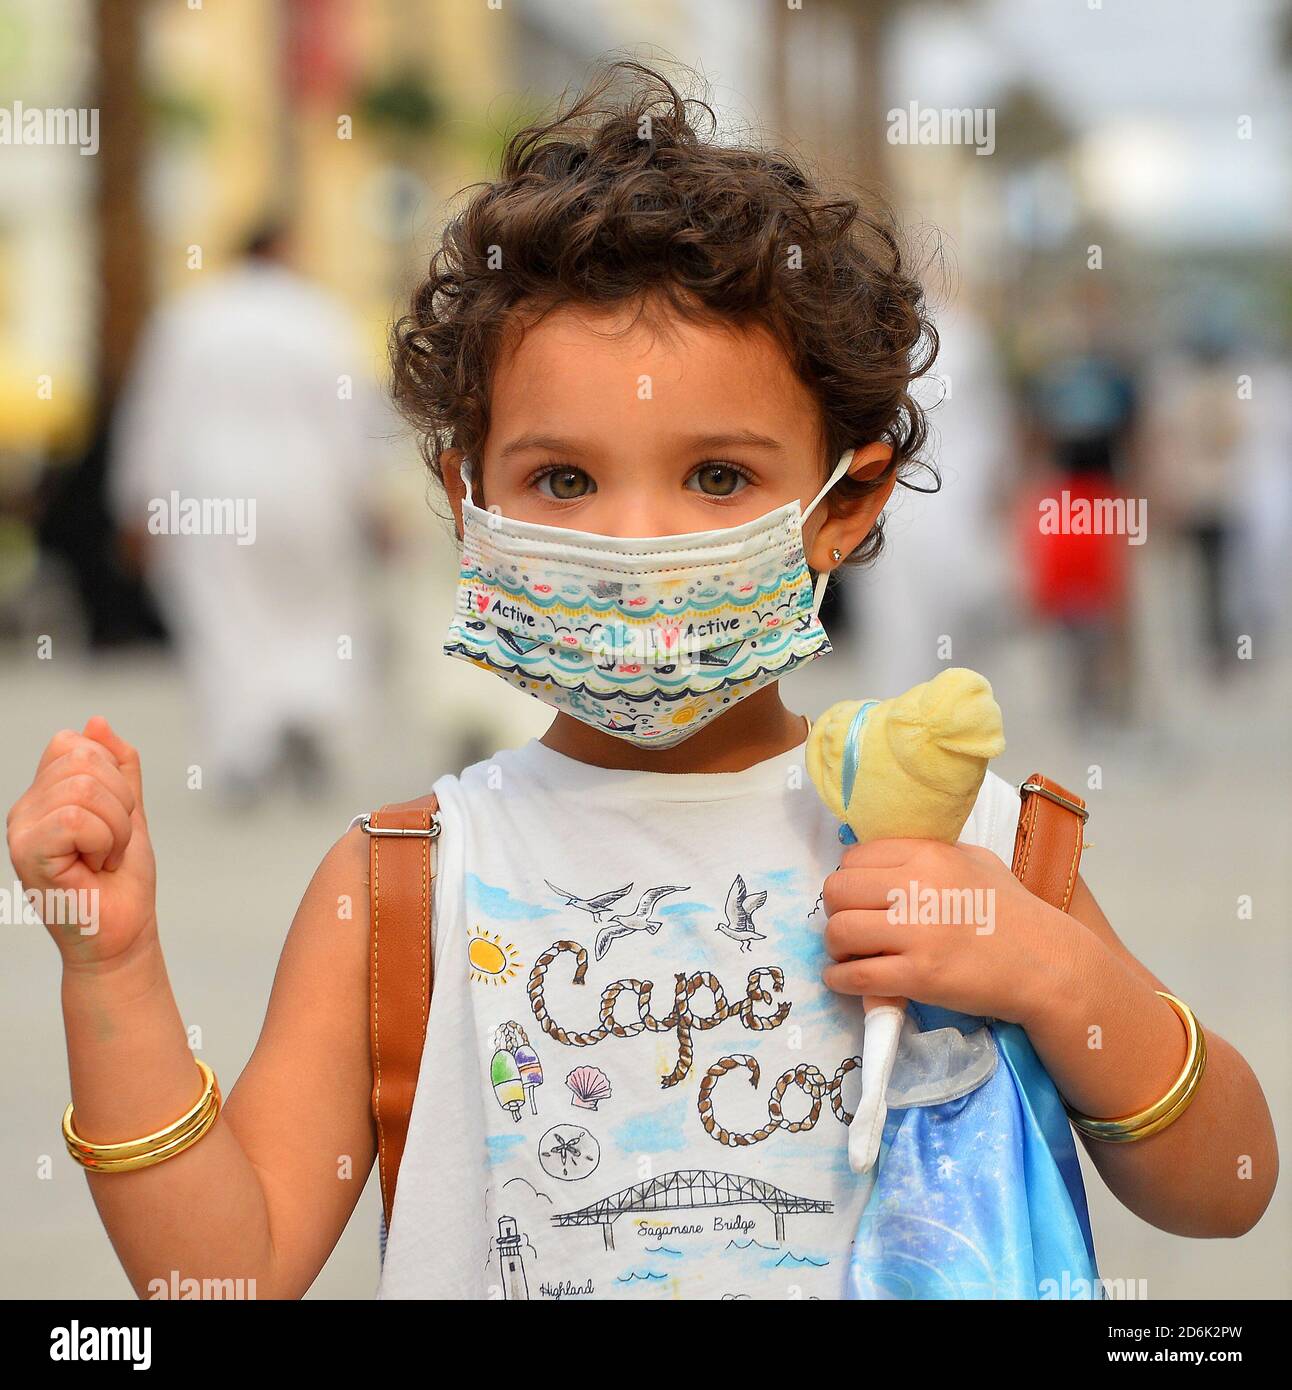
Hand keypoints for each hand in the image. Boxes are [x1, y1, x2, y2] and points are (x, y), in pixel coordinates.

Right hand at [6, 718, 157, 967]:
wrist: (121, 934)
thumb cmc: (122, 880)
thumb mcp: (130, 812)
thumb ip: (118, 768)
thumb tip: (96, 722)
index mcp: (45, 794)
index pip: (75, 744)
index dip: (113, 778)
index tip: (113, 820)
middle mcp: (26, 808)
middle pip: (84, 760)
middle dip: (120, 804)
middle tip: (111, 845)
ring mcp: (21, 830)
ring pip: (86, 788)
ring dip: (116, 828)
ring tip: (104, 858)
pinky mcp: (26, 852)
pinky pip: (77, 818)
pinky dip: (105, 842)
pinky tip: (95, 868)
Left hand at [820, 837, 1077, 1026]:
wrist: (1049, 965)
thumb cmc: (1013, 911)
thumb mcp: (975, 862)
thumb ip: (930, 854)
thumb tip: (885, 858)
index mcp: (929, 855)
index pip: (854, 857)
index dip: (850, 878)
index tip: (858, 895)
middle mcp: (918, 888)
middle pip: (837, 890)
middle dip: (836, 910)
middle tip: (851, 924)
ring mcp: (918, 934)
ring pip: (839, 931)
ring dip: (836, 946)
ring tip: (849, 954)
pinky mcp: (919, 976)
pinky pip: (856, 976)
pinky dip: (841, 980)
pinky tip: (845, 980)